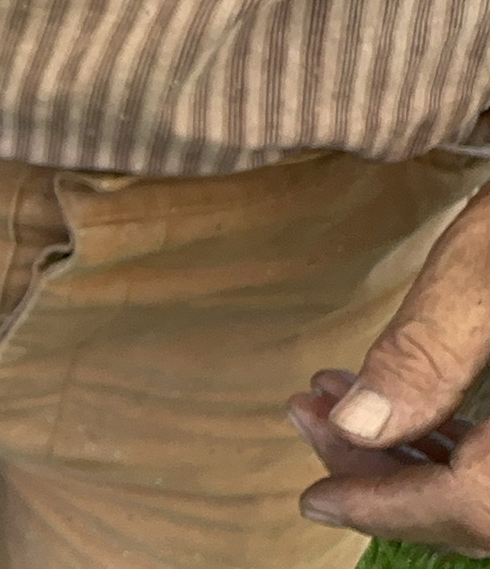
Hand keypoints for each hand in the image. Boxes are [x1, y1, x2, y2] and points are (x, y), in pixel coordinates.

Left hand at [288, 182, 489, 556]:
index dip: (390, 509)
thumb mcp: (479, 269)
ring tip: (330, 401)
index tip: (312, 499)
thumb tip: (358, 425)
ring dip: (414, 454)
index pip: (481, 506)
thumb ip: (426, 352)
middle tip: (306, 423)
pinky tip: (397, 398)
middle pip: (488, 505)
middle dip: (390, 478)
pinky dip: (458, 438)